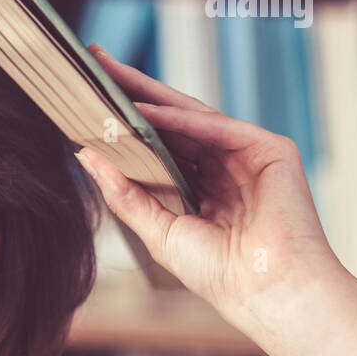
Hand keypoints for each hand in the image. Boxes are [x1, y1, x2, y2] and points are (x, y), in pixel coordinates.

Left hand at [75, 44, 345, 320]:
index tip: (89, 98)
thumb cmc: (220, 274)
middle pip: (172, 120)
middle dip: (134, 91)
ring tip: (110, 75)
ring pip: (191, 115)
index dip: (126, 120)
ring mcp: (247, 157)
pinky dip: (180, 117)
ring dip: (150, 94)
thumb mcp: (158, 230)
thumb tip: (85, 155)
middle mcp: (224, 167)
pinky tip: (144, 108)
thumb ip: (123, 192)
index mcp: (202, 187)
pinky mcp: (270, 151)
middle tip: (96, 61)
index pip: (158, 143)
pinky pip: (217, 126)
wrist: (268, 294)